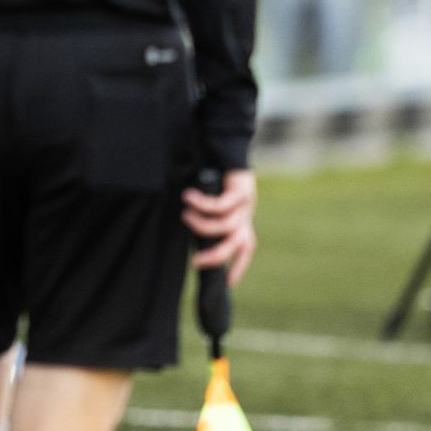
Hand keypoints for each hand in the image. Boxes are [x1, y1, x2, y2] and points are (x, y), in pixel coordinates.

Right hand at [184, 169, 257, 285]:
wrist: (225, 146)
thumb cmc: (213, 175)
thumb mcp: (211, 201)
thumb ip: (205, 217)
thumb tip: (190, 234)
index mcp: (241, 221)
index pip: (244, 249)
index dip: (238, 267)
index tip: (229, 284)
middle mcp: (246, 216)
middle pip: (235, 244)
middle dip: (216, 257)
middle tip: (195, 261)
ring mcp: (246, 205)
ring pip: (226, 226)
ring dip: (202, 224)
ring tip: (185, 215)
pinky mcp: (241, 191)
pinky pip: (220, 205)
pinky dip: (201, 204)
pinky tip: (187, 197)